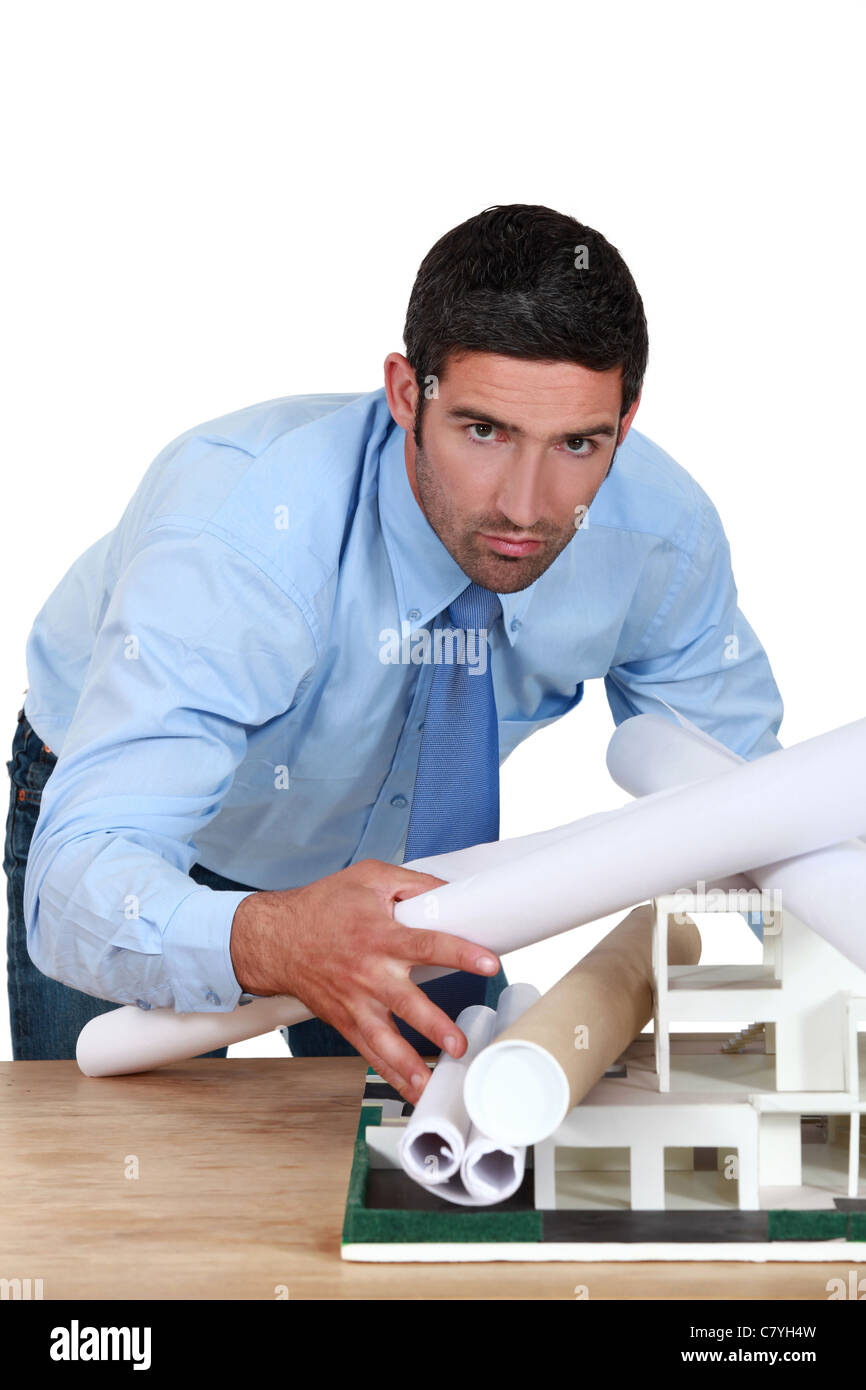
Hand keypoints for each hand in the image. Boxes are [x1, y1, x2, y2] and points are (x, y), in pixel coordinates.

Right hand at [229, 857, 500, 1103]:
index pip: (426, 944)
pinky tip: (414, 1092)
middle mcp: (369, 973)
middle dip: (433, 1025)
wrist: (276, 938)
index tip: (489, 963)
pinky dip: (391, 1074)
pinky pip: (370, 1052)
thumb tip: (452, 892)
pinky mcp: (346, 1021)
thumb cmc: (323, 904)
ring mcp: (356, 1002)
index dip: (459, 953)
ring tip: (432, 1083)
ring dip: (409, 1063)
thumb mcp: (369, 878)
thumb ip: (414, 884)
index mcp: (380, 935)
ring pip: (384, 1039)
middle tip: (459, 1043)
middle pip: (406, 1002)